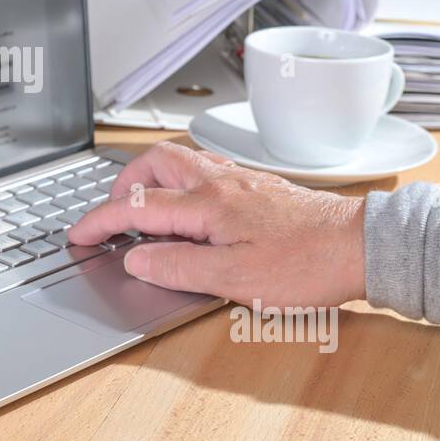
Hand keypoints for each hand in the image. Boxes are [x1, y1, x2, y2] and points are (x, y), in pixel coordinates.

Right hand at [68, 141, 366, 307]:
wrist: (361, 247)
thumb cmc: (307, 263)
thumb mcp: (235, 279)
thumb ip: (178, 266)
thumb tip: (136, 257)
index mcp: (207, 203)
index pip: (137, 207)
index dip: (100, 221)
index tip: (78, 234)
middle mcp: (220, 182)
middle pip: (155, 163)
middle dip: (123, 184)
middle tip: (111, 214)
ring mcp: (241, 180)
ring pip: (181, 161)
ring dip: (152, 179)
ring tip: (145, 209)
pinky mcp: (259, 186)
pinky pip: (205, 169)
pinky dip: (181, 182)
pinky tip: (192, 208)